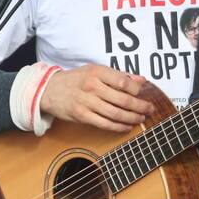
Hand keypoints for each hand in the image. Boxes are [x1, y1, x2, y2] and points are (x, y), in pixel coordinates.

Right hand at [40, 65, 154, 133]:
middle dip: (140, 106)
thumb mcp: (95, 71)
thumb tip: (141, 80)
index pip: (124, 82)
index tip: (144, 94)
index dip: (138, 90)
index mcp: (97, 72)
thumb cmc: (75, 79)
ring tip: (140, 119)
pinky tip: (127, 126)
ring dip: (132, 118)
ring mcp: (86, 102)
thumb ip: (119, 75)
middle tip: (150, 109)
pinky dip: (118, 127)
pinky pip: (104, 124)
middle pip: (123, 100)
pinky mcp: (82, 115)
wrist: (49, 90)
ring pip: (115, 113)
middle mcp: (92, 86)